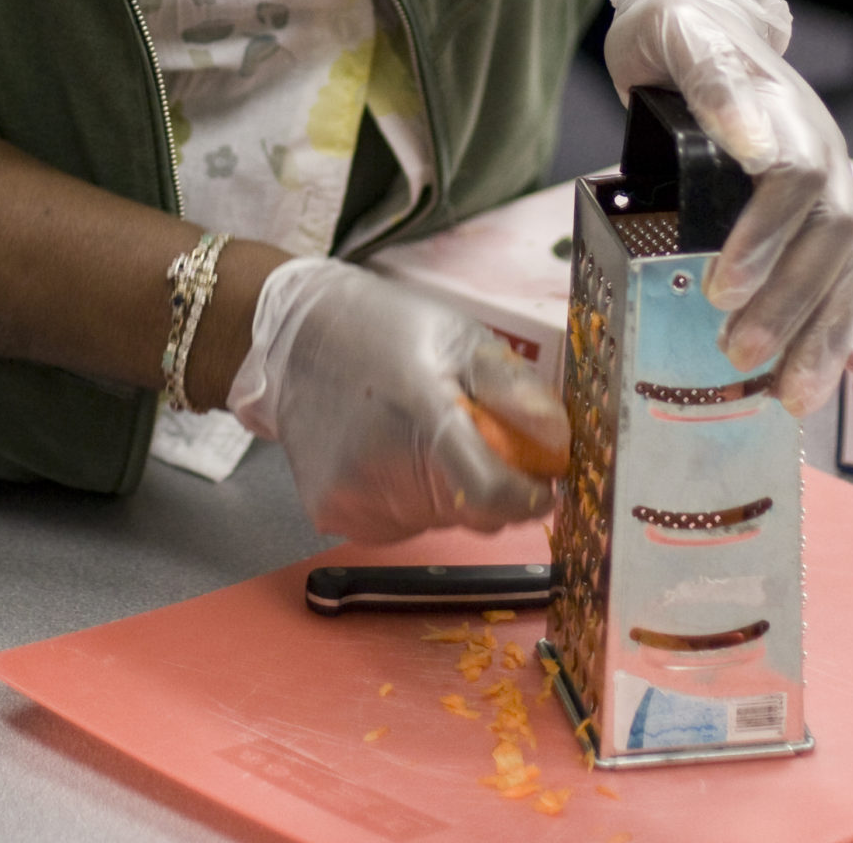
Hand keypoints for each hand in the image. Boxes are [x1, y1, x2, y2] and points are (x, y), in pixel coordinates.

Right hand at [225, 260, 568, 540]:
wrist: (293, 339)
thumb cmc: (384, 329)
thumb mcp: (460, 335)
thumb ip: (512, 391)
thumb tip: (560, 444)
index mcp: (422, 414)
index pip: (494, 495)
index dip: (530, 496)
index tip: (542, 481)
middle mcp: (382, 467)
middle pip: (473, 515)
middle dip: (491, 486)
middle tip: (471, 435)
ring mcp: (353, 498)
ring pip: (438, 523)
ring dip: (447, 492)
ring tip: (416, 434)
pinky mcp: (331, 515)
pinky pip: (399, 524)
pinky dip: (409, 499)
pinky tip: (386, 453)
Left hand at [605, 0, 852, 416]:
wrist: (701, 17)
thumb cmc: (684, 35)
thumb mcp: (683, 39)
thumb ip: (715, 82)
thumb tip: (752, 144)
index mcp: (790, 117)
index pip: (797, 182)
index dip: (766, 236)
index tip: (722, 284)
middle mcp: (823, 158)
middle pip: (826, 240)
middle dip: (789, 306)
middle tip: (737, 355)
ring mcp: (825, 191)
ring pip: (840, 271)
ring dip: (818, 336)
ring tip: (791, 397)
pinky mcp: (809, 219)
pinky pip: (839, 281)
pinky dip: (844, 330)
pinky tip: (850, 375)